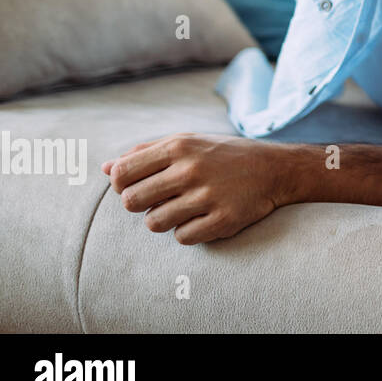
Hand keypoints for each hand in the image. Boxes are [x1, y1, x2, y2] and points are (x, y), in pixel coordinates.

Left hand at [101, 133, 283, 243]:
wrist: (275, 168)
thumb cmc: (223, 155)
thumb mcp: (187, 142)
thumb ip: (145, 152)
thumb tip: (105, 168)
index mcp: (179, 146)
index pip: (122, 173)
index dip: (121, 185)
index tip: (134, 187)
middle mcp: (191, 169)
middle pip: (131, 202)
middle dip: (139, 205)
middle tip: (159, 200)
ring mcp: (208, 196)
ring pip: (154, 223)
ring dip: (163, 220)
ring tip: (181, 209)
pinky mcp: (223, 219)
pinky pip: (182, 237)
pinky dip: (187, 232)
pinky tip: (201, 218)